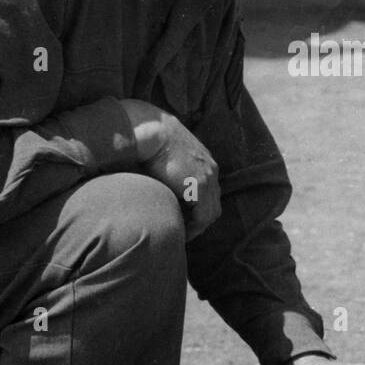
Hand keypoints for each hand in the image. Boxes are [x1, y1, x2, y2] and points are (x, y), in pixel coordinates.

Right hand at [119, 99, 220, 239]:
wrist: (152, 130)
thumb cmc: (150, 139)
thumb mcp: (165, 153)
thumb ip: (168, 167)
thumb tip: (156, 178)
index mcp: (204, 160)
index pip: (209, 191)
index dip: (198, 207)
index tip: (184, 218)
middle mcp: (211, 169)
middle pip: (213, 203)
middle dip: (201, 219)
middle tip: (185, 231)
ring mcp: (208, 177)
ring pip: (211, 212)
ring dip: (197, 226)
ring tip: (182, 235)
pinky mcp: (199, 186)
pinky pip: (203, 216)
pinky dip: (194, 227)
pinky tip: (181, 232)